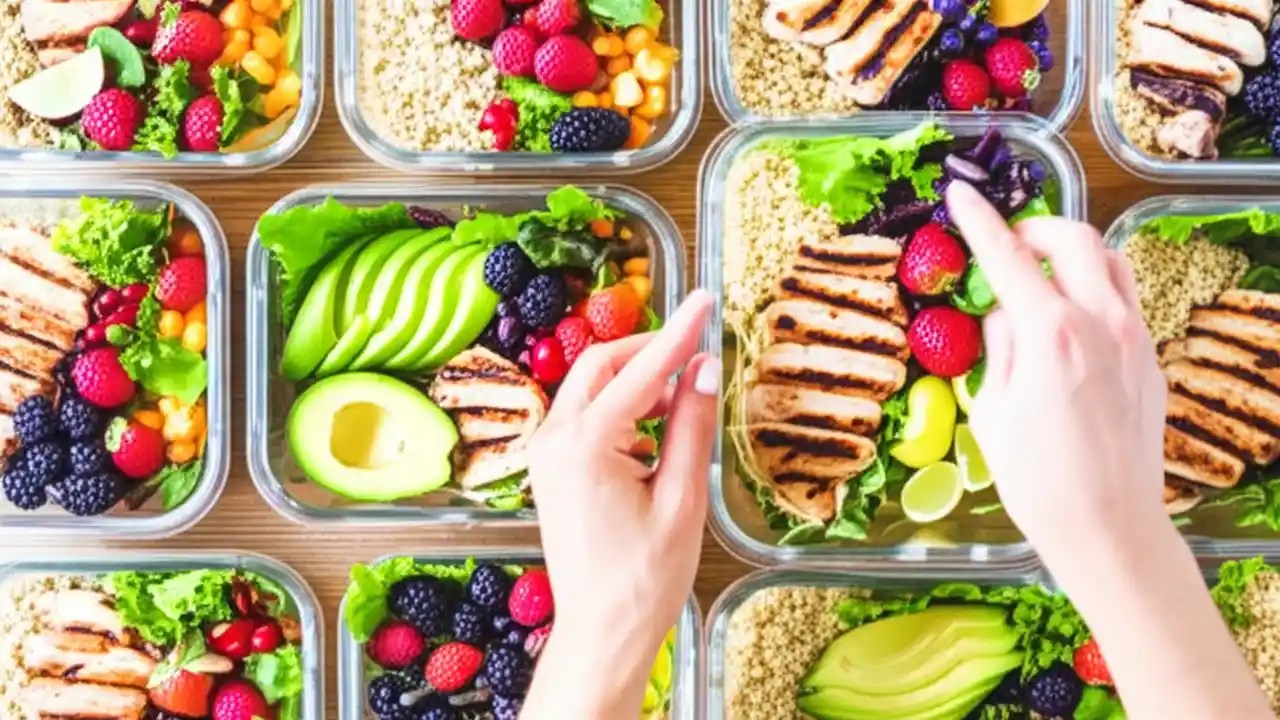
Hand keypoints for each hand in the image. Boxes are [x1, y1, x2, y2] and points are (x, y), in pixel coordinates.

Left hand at [522, 291, 718, 718]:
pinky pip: (583, 416)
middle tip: (695, 352)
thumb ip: (690, 425)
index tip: (706, 300)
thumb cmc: (645, 578)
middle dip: (648, 351)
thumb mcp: (681, 498)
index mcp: (585, 444)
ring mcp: (546, 454)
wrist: (601, 633)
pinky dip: (619, 408)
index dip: (679, 332)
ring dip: (633, 380)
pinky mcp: (551, 469)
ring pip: (589, 387)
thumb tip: (704, 368)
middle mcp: (554, 440)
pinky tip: (653, 432)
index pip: (641, 370)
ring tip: (681, 400)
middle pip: (600, 364)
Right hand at [946, 181, 1167, 574]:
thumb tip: (1003, 313)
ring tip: (1044, 273)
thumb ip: (998, 347)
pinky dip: (1095, 287)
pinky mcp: (1150, 360)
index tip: (959, 194)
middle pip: (1074, 238)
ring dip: (1073, 252)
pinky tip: (1070, 319)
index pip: (1007, 255)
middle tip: (1007, 243)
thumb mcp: (992, 410)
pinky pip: (1125, 298)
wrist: (1109, 527)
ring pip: (1110, 259)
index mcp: (1052, 331)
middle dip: (1035, 227)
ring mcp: (1135, 337)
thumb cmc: (1037, 479)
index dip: (978, 220)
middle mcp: (1102, 321)